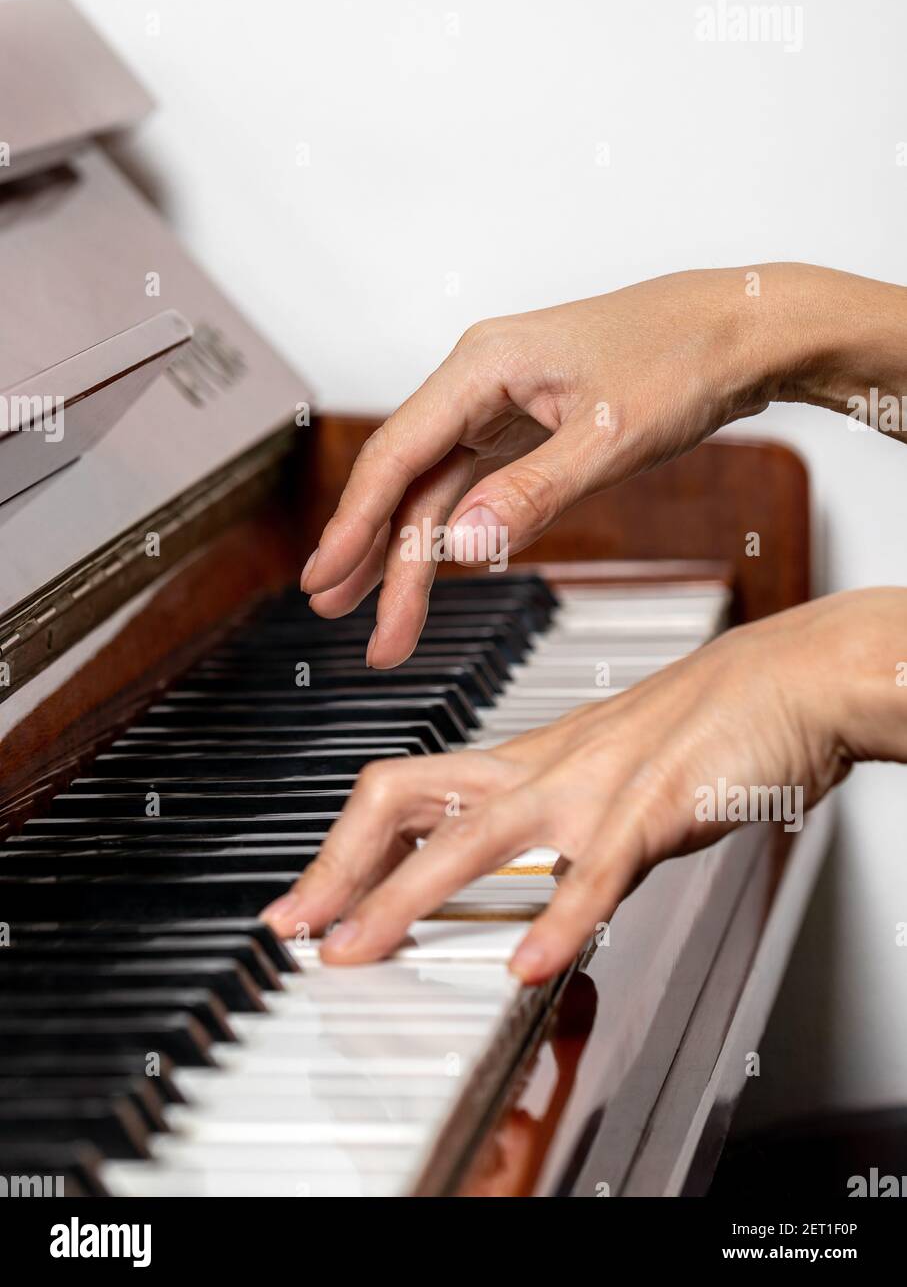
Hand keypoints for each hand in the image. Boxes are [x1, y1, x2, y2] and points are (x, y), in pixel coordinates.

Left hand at [261, 589, 904, 980]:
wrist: (787, 677)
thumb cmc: (705, 722)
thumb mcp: (608, 772)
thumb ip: (559, 829)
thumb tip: (524, 882)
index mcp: (526, 759)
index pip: (405, 789)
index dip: (344, 846)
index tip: (306, 899)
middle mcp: (541, 767)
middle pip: (406, 798)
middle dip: (341, 866)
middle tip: (297, 928)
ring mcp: (593, 785)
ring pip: (477, 838)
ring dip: (407, 897)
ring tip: (360, 951)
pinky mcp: (656, 806)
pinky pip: (598, 870)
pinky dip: (560, 918)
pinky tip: (530, 964)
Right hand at [300, 263, 906, 667]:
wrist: (743, 328)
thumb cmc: (683, 357)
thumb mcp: (608, 435)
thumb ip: (531, 493)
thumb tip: (462, 547)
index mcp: (483, 365)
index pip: (396, 454)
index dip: (354, 523)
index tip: (324, 577)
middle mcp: (481, 381)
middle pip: (407, 476)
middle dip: (371, 550)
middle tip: (335, 612)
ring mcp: (503, 405)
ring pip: (438, 487)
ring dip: (410, 552)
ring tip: (381, 617)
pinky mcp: (529, 427)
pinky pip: (473, 485)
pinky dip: (453, 532)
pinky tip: (434, 568)